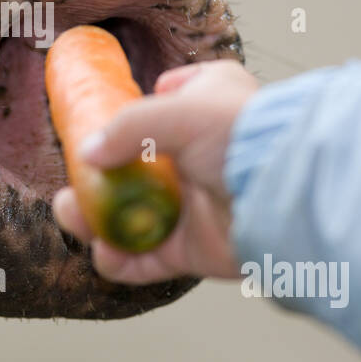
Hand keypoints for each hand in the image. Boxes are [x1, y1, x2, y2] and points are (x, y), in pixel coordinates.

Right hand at [52, 59, 259, 282]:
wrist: (287, 194)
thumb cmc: (245, 136)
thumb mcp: (179, 109)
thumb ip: (127, 126)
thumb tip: (88, 153)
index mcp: (204, 105)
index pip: (162, 101)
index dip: (128, 116)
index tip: (96, 130)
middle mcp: (198, 156)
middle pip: (130, 171)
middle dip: (93, 184)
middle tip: (72, 192)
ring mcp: (193, 205)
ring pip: (129, 217)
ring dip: (96, 222)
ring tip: (76, 220)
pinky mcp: (193, 249)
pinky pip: (145, 259)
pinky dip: (121, 260)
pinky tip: (106, 254)